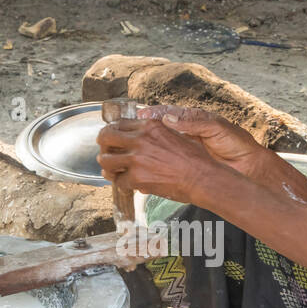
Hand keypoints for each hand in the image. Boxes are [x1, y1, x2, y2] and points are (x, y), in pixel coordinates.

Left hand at [96, 114, 227, 204]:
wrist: (202, 178)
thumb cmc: (194, 159)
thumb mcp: (175, 134)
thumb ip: (156, 133)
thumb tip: (142, 135)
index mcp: (150, 125)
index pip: (119, 124)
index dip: (112, 132)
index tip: (111, 138)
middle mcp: (140, 139)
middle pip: (106, 137)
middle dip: (103, 145)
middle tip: (105, 152)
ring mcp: (136, 158)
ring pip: (107, 160)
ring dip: (107, 166)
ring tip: (111, 170)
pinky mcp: (137, 177)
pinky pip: (119, 180)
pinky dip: (121, 183)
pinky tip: (125, 183)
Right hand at [134, 105, 268, 176]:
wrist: (248, 165)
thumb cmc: (236, 143)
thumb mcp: (217, 128)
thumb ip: (194, 123)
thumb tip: (169, 120)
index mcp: (193, 120)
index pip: (168, 114)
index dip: (152, 114)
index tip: (140, 114)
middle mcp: (186, 132)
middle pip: (159, 129)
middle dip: (142, 129)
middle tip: (128, 130)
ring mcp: (185, 148)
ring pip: (160, 145)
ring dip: (146, 146)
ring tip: (130, 146)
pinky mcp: (186, 163)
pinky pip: (167, 161)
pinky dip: (155, 163)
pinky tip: (145, 165)